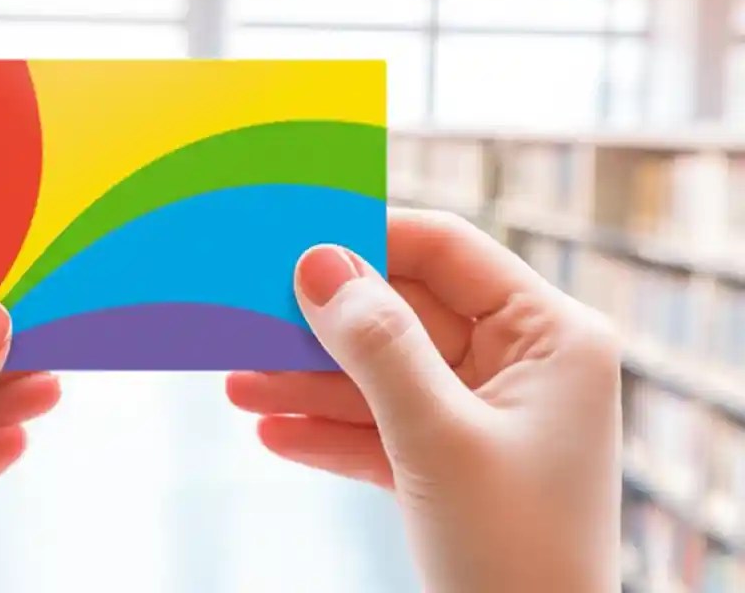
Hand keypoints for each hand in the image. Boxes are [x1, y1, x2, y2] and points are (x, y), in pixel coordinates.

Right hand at [227, 209, 620, 592]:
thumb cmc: (514, 553)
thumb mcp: (437, 438)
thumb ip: (377, 344)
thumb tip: (318, 262)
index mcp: (551, 336)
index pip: (447, 252)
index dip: (368, 238)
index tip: (291, 239)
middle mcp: (522, 365)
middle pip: (402, 315)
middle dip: (322, 329)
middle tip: (246, 316)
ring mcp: (488, 416)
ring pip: (383, 376)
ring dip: (311, 385)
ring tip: (239, 385)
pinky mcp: (455, 464)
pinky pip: (383, 429)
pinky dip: (330, 433)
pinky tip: (273, 433)